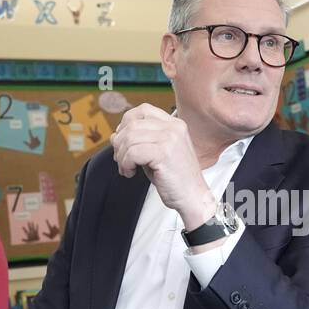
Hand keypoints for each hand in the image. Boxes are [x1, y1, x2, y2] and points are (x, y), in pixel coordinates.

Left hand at [110, 104, 213, 229]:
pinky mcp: (164, 153)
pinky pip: (133, 152)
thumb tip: (114, 136)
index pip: (143, 110)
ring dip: (121, 156)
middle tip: (122, 160)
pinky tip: (131, 172)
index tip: (124, 141)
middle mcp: (173, 128)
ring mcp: (170, 139)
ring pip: (130, 138)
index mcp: (174, 124)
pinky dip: (126, 164)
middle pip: (132, 124)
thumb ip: (139, 141)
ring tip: (127, 168)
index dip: (127, 123)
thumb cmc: (176, 179)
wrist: (193, 197)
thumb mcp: (156, 154)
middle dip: (120, 143)